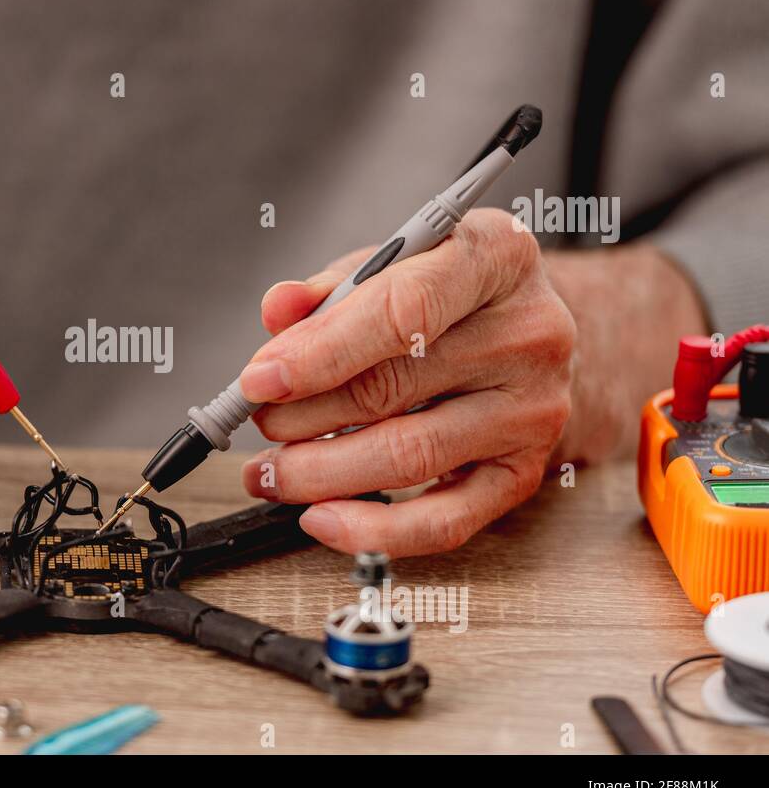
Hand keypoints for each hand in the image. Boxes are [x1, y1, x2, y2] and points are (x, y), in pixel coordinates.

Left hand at [238, 208, 575, 556]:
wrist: (529, 333)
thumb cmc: (449, 293)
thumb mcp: (393, 263)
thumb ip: (331, 286)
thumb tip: (278, 310)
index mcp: (496, 258)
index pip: (402, 312)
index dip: (321, 352)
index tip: (259, 380)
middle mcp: (528, 334)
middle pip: (392, 390)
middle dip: (301, 416)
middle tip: (257, 421)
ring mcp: (532, 410)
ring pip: (408, 457)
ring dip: (319, 474)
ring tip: (269, 472)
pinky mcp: (522, 472)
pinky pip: (444, 521)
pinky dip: (373, 529)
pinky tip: (321, 519)